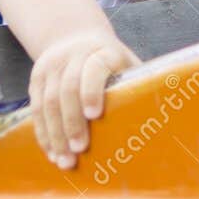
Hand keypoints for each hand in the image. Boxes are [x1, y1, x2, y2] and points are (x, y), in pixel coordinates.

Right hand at [30, 26, 140, 168]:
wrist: (75, 37)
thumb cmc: (112, 61)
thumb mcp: (127, 64)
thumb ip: (138, 86)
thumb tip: (162, 123)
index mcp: (102, 51)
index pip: (93, 68)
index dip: (92, 91)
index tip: (94, 116)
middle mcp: (72, 55)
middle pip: (67, 89)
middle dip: (72, 122)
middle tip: (79, 150)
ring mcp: (51, 65)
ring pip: (47, 102)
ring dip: (55, 134)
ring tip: (64, 161)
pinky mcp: (36, 78)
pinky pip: (35, 108)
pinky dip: (43, 132)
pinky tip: (51, 152)